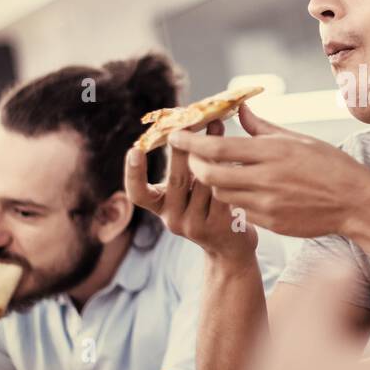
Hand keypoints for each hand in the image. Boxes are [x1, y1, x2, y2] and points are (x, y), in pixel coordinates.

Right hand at [126, 119, 258, 260]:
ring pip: (203, 181)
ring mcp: (196, 225)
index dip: (133, 173)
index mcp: (161, 208)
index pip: (139, 194)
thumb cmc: (207, 209)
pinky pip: (223, 190)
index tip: (134, 149)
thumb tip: (182, 126)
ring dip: (211, 150)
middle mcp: (173, 219)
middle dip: (182, 147)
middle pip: (176, 179)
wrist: (229, 248)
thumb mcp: (186, 194)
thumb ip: (181, 170)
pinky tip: (235, 149)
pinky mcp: (219, 226)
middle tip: (188, 121)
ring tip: (217, 124)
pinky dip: (228, 168)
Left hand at [168, 104, 369, 238]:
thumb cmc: (329, 165)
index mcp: (272, 151)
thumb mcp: (297, 139)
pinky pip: (240, 210)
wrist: (355, 203)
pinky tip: (245, 190)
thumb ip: (262, 127)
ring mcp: (267, 204)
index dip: (191, 142)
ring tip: (220, 172)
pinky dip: (236, 199)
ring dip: (214, 183)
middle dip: (194, 166)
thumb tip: (239, 108)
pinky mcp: (271, 222)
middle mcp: (266, 178)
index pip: (217, 147)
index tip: (176, 135)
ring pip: (222, 194)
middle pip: (210, 174)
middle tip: (191, 158)